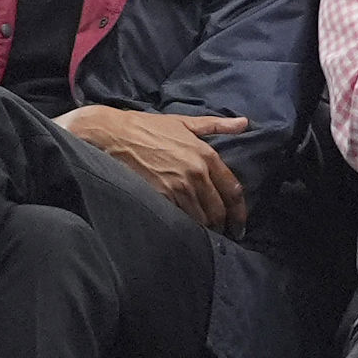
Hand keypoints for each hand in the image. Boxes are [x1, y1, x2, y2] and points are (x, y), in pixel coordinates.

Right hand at [59, 107, 252, 233]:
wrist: (113, 135)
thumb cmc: (147, 127)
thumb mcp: (184, 123)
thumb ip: (217, 125)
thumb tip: (244, 123)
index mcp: (206, 156)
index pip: (232, 190)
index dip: (239, 211)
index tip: (239, 223)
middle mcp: (196, 174)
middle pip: (218, 210)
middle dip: (223, 225)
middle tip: (223, 234)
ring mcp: (177, 188)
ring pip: (200, 219)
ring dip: (204, 229)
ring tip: (205, 235)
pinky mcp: (159, 197)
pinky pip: (179, 218)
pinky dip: (185, 226)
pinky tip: (185, 230)